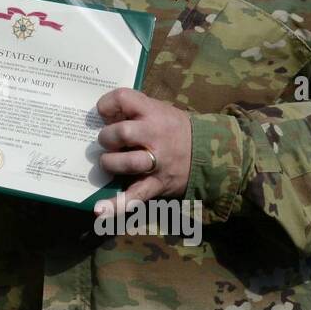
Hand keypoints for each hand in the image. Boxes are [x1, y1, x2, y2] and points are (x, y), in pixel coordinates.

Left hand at [91, 87, 191, 216]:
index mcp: (153, 112)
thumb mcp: (159, 110)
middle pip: (120, 133)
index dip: (107, 105)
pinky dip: (117, 205)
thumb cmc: (174, 129)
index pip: (123, 98)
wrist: (211, 152)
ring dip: (110, 164)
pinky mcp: (157, 184)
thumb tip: (101, 117)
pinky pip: (135, 195)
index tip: (103, 113)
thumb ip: (134, 111)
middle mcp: (154, 135)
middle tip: (108, 142)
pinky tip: (100, 211)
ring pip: (126, 163)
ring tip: (109, 163)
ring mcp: (157, 161)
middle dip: (106, 138)